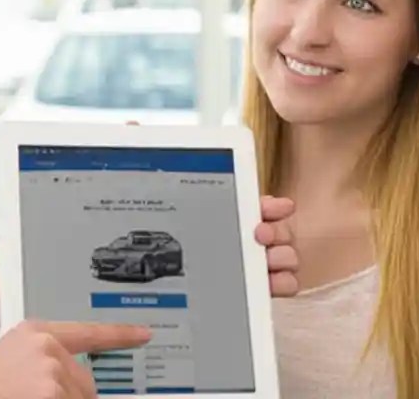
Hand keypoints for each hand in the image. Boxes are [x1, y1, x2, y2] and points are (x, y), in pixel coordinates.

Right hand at [0, 320, 150, 397]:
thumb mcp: (7, 363)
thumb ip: (43, 365)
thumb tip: (73, 384)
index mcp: (36, 335)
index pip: (88, 333)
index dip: (120, 335)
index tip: (143, 334)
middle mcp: (48, 349)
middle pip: (86, 386)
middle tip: (30, 397)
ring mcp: (52, 375)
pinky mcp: (51, 396)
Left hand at [124, 122, 298, 296]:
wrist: (142, 280)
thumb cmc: (153, 230)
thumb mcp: (146, 192)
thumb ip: (141, 155)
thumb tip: (132, 126)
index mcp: (226, 212)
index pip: (257, 205)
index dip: (272, 205)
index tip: (277, 207)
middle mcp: (242, 238)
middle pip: (278, 229)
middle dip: (278, 229)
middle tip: (259, 233)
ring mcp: (249, 265)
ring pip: (285, 256)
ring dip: (284, 256)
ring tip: (266, 260)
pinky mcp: (250, 291)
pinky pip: (281, 286)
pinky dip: (285, 283)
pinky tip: (274, 283)